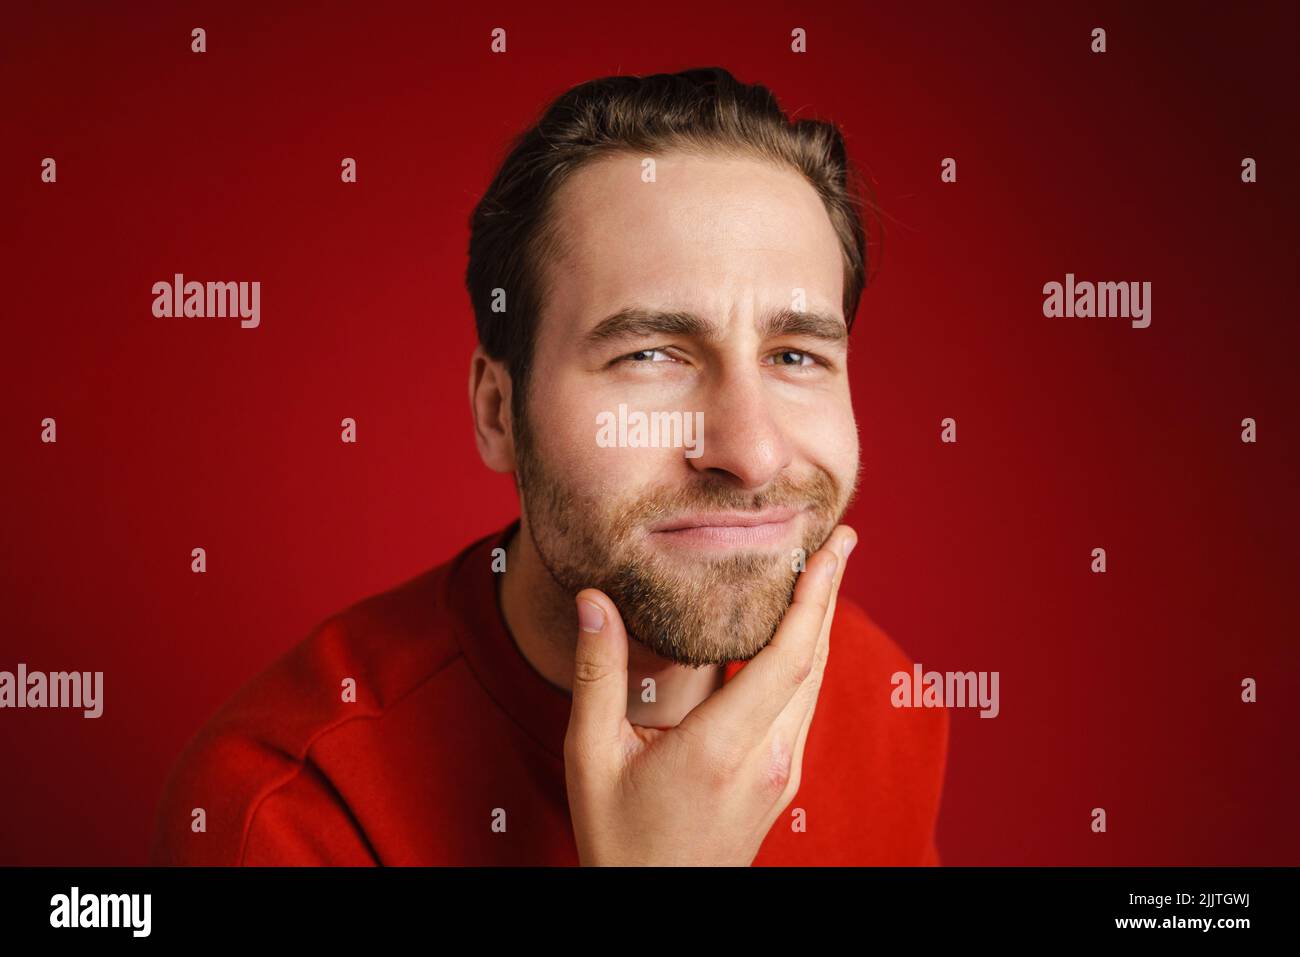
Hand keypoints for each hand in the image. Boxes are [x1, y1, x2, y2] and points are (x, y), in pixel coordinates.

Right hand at [563, 524, 856, 865]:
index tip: (830, 549)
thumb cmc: (618, 839)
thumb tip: (595, 600)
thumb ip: (597, 675)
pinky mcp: (781, 783)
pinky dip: (807, 660)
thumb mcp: (591, 757)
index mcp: (721, 749)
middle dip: (830, 594)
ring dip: (823, 624)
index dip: (814, 598)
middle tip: (842, 538)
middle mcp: (766, 760)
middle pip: (814, 662)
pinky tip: (799, 635)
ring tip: (827, 572)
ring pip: (814, 685)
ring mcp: (781, 774)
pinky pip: (802, 707)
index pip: (787, 659)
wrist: (658, 908)